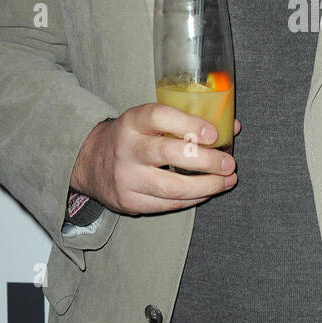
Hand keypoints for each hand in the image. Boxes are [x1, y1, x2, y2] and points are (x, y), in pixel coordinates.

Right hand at [70, 104, 240, 214]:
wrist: (90, 163)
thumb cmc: (132, 137)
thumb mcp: (149, 121)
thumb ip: (187, 121)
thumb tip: (231, 127)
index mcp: (132, 122)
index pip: (159, 117)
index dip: (189, 124)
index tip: (213, 133)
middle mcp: (126, 148)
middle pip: (169, 154)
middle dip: (206, 161)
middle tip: (229, 163)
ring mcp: (126, 178)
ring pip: (172, 187)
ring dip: (207, 186)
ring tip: (227, 180)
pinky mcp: (129, 202)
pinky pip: (168, 205)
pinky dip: (193, 199)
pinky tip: (208, 192)